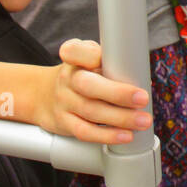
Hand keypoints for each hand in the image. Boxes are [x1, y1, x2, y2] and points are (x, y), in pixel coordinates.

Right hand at [32, 39, 151, 142]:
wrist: (44, 94)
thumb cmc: (80, 74)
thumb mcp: (88, 57)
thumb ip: (109, 58)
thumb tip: (140, 72)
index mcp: (74, 58)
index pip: (74, 50)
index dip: (89, 54)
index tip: (108, 57)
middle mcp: (67, 78)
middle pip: (88, 85)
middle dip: (118, 93)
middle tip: (143, 98)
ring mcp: (64, 101)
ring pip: (91, 111)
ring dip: (120, 118)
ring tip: (143, 120)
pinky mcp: (64, 123)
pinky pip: (85, 132)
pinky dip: (107, 135)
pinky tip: (125, 136)